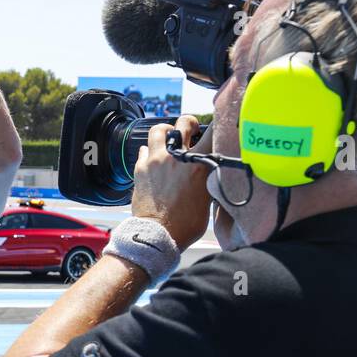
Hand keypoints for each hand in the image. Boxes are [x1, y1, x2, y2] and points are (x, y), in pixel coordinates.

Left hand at [132, 115, 212, 249]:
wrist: (158, 235)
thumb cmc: (186, 223)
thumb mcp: (207, 198)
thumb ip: (208, 178)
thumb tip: (210, 169)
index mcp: (198, 164)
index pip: (212, 132)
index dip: (216, 126)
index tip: (216, 129)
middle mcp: (177, 157)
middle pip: (184, 122)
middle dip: (189, 123)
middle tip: (190, 131)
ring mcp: (156, 161)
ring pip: (159, 130)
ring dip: (165, 132)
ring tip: (168, 140)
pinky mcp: (140, 169)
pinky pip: (143, 150)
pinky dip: (149, 152)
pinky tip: (153, 160)